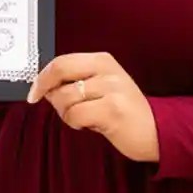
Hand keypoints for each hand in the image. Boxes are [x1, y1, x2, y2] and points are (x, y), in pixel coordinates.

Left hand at [27, 52, 158, 162]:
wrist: (158, 131)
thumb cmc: (124, 111)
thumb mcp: (103, 87)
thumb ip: (77, 81)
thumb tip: (44, 86)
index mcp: (103, 60)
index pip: (61, 61)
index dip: (42, 77)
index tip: (34, 91)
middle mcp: (107, 70)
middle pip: (60, 71)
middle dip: (46, 90)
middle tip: (48, 103)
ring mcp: (111, 89)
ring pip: (65, 97)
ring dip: (66, 113)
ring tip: (84, 118)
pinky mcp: (112, 110)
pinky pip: (75, 115)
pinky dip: (76, 124)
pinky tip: (90, 125)